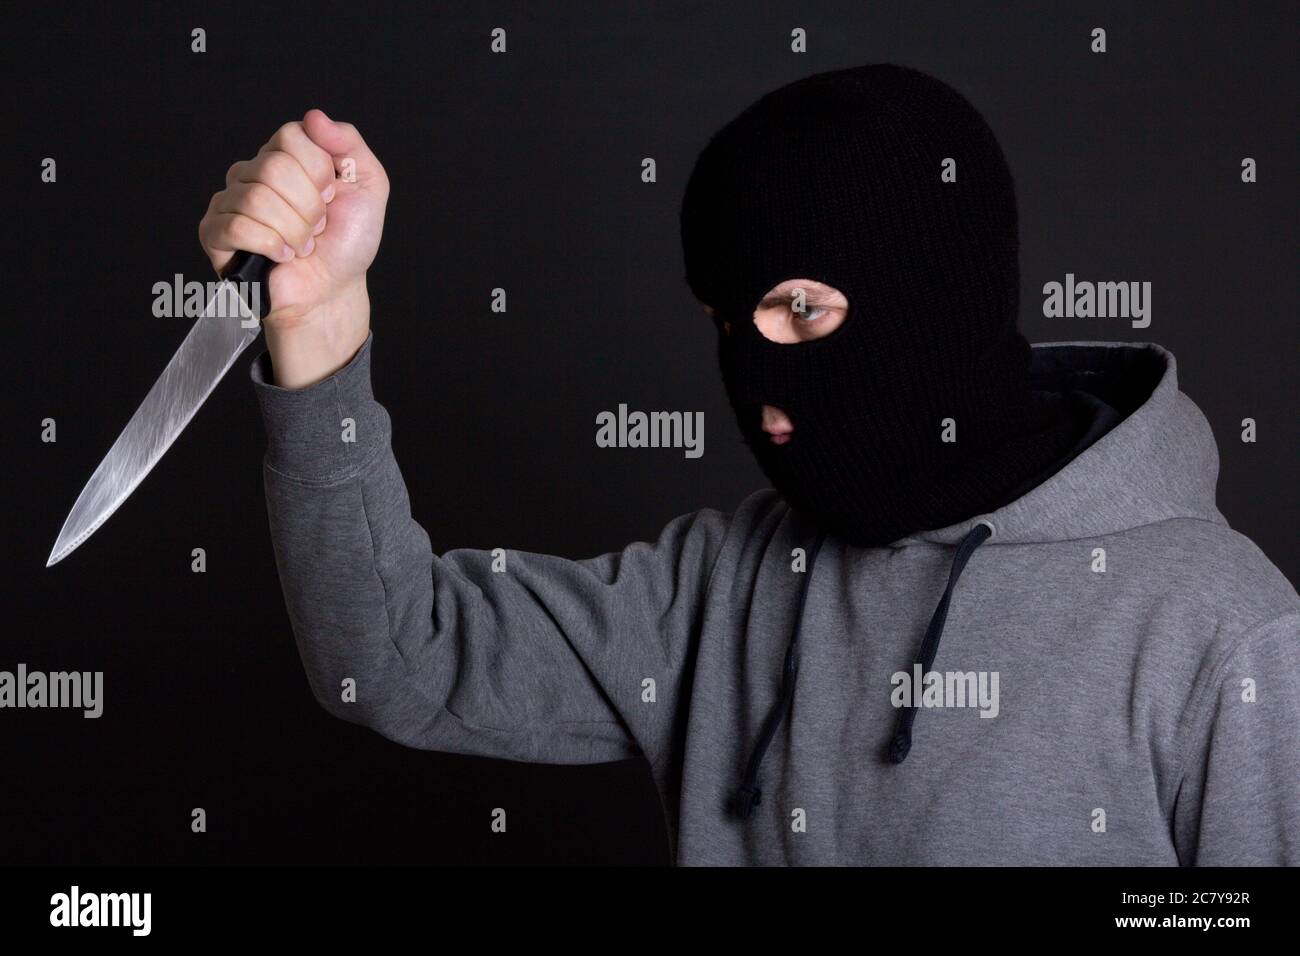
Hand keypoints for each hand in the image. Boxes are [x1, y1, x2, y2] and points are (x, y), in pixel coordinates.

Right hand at [198, 109, 389, 387]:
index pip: (291, 137)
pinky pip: (236, 226)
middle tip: (316, 227)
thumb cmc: (347, 243)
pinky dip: (271, 246)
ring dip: (294, 231)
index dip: (319, 172)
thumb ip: (349, 144)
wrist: (333, 291)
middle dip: (309, 207)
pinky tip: (282, 256)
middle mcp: (253, 172)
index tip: (331, 197)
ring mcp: (230, 200)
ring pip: (257, 198)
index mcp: (286, 156)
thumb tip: (314, 117)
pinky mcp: (215, 232)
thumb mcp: (368, 187)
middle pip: (275, 167)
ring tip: (301, 245)